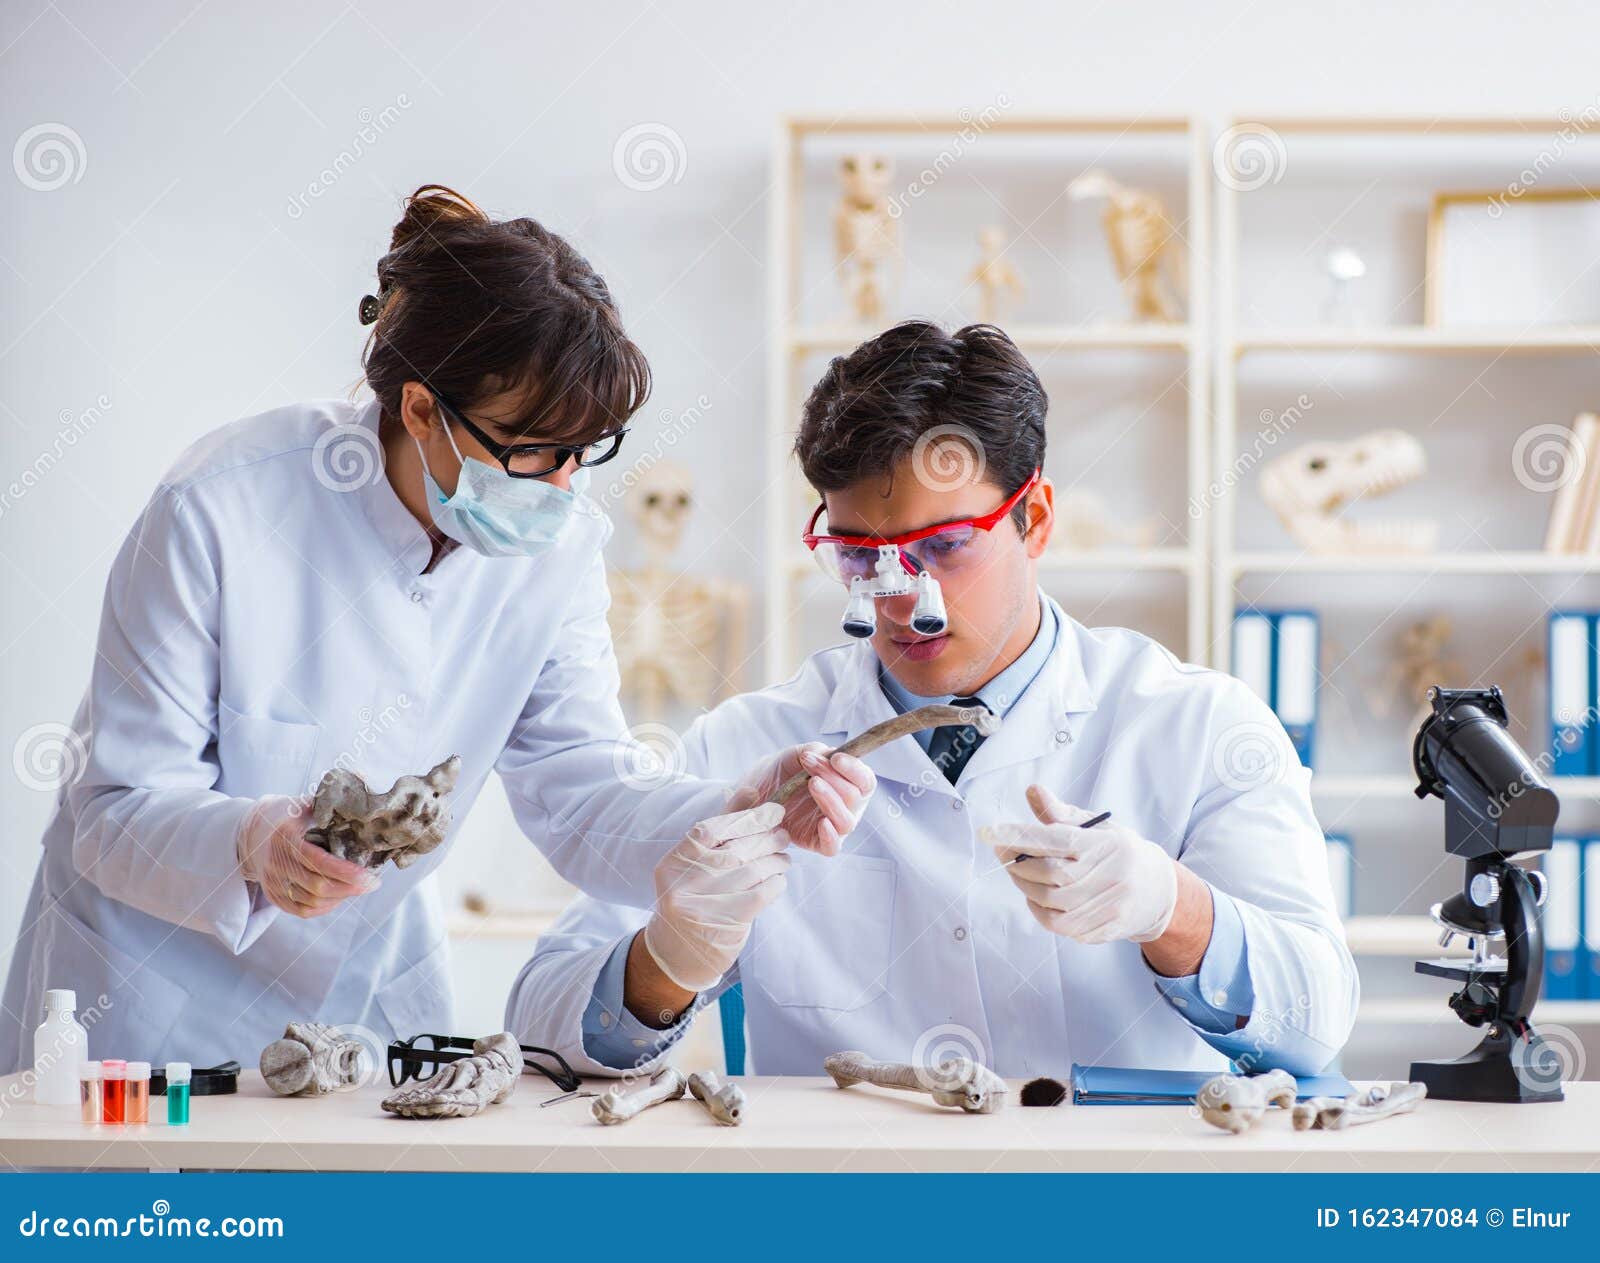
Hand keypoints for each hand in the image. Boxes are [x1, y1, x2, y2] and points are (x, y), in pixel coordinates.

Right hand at [237, 795, 377, 917]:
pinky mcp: (272, 895)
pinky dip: (324, 908)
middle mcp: (275, 863)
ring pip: (311, 902)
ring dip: (339, 898)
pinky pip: (301, 910)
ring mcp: (272, 881)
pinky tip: (339, 897)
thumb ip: (328, 807)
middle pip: (317, 886)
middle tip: (373, 883)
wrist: (253, 832)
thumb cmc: (286, 815)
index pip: (318, 861)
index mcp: (285, 838)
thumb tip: (360, 807)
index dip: (346, 872)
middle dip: (350, 888)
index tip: (370, 876)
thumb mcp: (304, 805)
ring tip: (358, 888)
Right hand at [642, 802, 789, 991]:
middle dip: (767, 839)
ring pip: (754, 871)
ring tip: (783, 858)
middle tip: (783, 835)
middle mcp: (684, 883)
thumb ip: (723, 827)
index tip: (772, 811)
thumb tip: (751, 790)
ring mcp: (704, 905)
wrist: (681, 952)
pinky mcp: (727, 923)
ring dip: (776, 860)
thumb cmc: (694, 896)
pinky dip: (776, 882)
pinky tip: (778, 879)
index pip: (712, 829)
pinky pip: (762, 893)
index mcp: (674, 862)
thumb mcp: (697, 863)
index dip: (746, 817)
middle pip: (737, 850)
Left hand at [729, 743, 875, 855]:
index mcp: (847, 784)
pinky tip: (821, 822)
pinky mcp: (816, 843)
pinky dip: (830, 836)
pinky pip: (832, 847)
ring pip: (846, 821)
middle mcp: (845, 807)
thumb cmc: (780, 772)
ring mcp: (832, 826)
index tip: (835, 757)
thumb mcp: (794, 755)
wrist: (754, 790)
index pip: (865, 780)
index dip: (855, 769)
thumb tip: (830, 753)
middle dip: (834, 778)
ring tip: (812, 784)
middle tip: (809, 764)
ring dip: (831, 800)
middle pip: (856, 798)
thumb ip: (813, 751)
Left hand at [984, 785, 1176, 943]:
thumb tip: (1032, 791)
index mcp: (1107, 845)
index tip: (991, 832)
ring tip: (1018, 873)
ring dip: (1024, 887)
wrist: (1158, 891)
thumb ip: (1061, 813)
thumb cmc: (1118, 852)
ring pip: (1051, 902)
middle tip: (1002, 852)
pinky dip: (1039, 911)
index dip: (1021, 836)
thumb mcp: (1097, 827)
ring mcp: (1109, 906)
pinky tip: (1036, 897)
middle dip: (1017, 863)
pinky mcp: (1105, 929)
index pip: (1057, 838)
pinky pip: (1060, 925)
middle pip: (1050, 874)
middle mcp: (1111, 876)